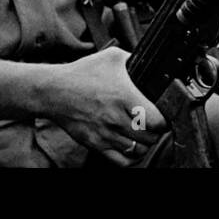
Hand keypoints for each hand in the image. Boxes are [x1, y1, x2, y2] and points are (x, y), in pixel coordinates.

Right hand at [44, 47, 166, 165]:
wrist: (54, 91)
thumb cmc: (83, 73)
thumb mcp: (112, 57)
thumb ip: (134, 60)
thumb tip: (150, 63)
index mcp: (123, 95)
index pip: (156, 120)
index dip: (164, 120)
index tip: (163, 115)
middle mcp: (115, 117)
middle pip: (150, 137)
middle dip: (156, 132)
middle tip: (154, 125)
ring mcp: (105, 133)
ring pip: (138, 151)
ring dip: (145, 144)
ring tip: (144, 135)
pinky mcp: (95, 144)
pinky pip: (121, 162)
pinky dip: (131, 158)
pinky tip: (131, 147)